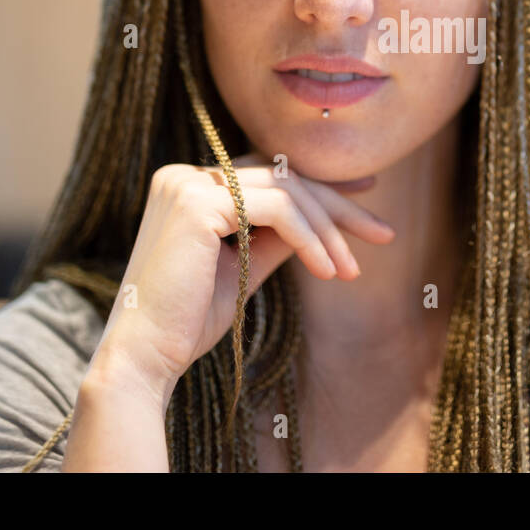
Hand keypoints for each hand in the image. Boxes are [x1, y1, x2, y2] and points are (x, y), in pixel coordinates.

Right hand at [93, 152, 394, 404]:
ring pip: (286, 189)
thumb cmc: (188, 322)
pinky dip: (311, 238)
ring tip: (350, 270)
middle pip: (281, 176)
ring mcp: (189, 183)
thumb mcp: (243, 268)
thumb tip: (319, 221)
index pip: (266, 173)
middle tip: (383, 232)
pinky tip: (326, 269)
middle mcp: (184, 175)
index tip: (365, 195)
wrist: (145, 356)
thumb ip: (273, 237)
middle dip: (337, 205)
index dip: (319, 185)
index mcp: (188, 186)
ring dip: (328, 230)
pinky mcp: (199, 201)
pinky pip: (278, 208)